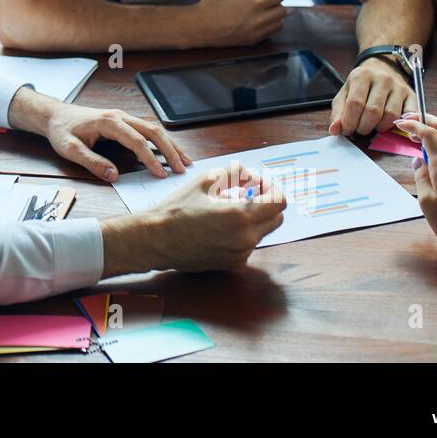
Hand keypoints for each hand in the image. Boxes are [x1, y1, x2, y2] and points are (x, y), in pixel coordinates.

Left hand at [44, 103, 189, 182]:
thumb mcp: (70, 149)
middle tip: (182, 168)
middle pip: (152, 130)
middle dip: (170, 149)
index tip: (161, 174)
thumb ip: (91, 162)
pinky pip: (147, 129)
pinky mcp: (124, 121)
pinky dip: (162, 140)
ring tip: (185, 160)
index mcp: (108, 121)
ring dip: (170, 143)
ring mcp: (123, 117)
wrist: (55, 115)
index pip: (136, 140)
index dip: (150, 158)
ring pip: (153, 128)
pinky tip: (170, 151)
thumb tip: (114, 175)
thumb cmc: (62, 130)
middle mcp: (120, 116)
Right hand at [139, 164, 285, 271]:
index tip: (260, 184)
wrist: (157, 240)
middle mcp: (245, 239)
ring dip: (253, 217)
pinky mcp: (233, 263)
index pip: (279, 202)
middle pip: (276, 218)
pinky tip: (221, 225)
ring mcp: (241, 254)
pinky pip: (249, 244)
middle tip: (246, 193)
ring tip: (227, 208)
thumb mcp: (206, 180)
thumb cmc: (178, 209)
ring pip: (262, 231)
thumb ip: (236, 173)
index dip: (272, 188)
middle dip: (266, 203)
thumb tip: (253, 177)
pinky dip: (243, 232)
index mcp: (240, 216)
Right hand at [194, 0, 287, 46]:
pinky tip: (254, 21)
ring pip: (279, 23)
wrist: (200, 26)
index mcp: (254, 2)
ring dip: (273, 16)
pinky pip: (270, 33)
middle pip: (282, 10)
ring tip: (258, 12)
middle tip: (260, 1)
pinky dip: (267, 26)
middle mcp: (259, 19)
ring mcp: (257, 32)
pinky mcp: (253, 41)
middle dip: (274, 3)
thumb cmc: (211, 3)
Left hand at [328, 57, 414, 135]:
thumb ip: (338, 113)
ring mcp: (399, 86)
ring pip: (391, 116)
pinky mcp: (412, 95)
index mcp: (362, 76)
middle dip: (364, 127)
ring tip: (373, 125)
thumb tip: (334, 130)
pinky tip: (390, 124)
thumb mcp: (344, 94)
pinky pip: (408, 116)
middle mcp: (382, 79)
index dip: (350, 122)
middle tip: (360, 129)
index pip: (355, 103)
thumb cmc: (361, 85)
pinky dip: (400, 125)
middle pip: (373, 112)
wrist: (382, 69)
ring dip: (380, 128)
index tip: (347, 130)